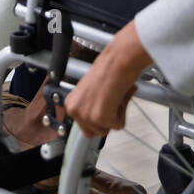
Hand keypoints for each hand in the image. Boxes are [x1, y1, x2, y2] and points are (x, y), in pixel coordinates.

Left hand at [63, 21, 152, 137]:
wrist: (117, 60)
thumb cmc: (109, 69)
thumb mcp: (91, 92)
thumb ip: (91, 106)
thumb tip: (100, 121)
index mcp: (70, 103)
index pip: (84, 125)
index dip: (99, 116)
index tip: (105, 105)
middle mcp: (74, 111)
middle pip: (94, 132)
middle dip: (107, 120)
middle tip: (112, 101)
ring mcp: (86, 116)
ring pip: (107, 130)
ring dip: (116, 116)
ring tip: (116, 97)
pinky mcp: (100, 118)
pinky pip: (118, 126)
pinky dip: (123, 113)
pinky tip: (120, 97)